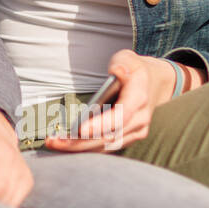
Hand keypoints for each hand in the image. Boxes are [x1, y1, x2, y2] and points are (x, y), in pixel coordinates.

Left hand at [44, 50, 176, 152]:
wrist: (155, 83)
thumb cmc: (135, 69)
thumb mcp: (129, 59)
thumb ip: (122, 64)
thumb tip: (117, 72)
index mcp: (139, 98)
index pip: (121, 116)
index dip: (101, 124)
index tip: (79, 129)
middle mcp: (140, 119)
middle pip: (109, 137)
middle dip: (80, 142)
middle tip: (53, 141)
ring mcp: (136, 131)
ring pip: (106, 146)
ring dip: (79, 148)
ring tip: (53, 144)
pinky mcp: (128, 138)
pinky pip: (107, 147)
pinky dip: (87, 148)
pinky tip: (66, 146)